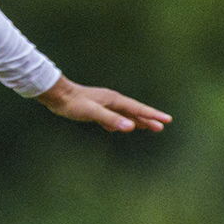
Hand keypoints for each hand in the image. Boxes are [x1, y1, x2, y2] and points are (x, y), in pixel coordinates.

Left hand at [37, 76, 169, 132]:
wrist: (56, 95)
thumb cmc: (73, 103)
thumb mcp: (93, 112)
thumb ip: (111, 119)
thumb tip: (131, 127)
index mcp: (114, 100)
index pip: (138, 109)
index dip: (152, 115)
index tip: (167, 120)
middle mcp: (112, 101)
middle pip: (134, 111)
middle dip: (149, 119)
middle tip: (162, 126)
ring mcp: (104, 104)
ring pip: (124, 114)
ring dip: (136, 120)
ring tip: (147, 127)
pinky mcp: (95, 108)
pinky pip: (112, 117)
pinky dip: (119, 123)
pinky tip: (117, 128)